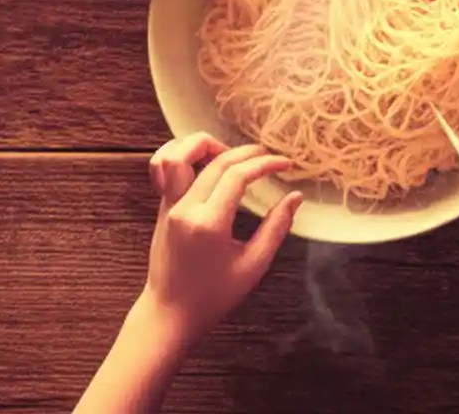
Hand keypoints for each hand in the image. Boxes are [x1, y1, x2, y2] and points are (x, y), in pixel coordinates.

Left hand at [142, 133, 303, 347]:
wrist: (169, 313)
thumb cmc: (213, 296)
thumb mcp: (253, 266)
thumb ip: (276, 228)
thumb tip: (295, 197)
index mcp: (208, 224)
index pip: (238, 176)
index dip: (265, 164)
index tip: (285, 164)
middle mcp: (184, 208)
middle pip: (216, 161)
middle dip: (247, 153)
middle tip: (270, 157)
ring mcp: (169, 206)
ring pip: (180, 155)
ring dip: (207, 145)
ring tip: (231, 155)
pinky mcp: (163, 208)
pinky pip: (166, 168)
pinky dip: (187, 156)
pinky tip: (207, 163)